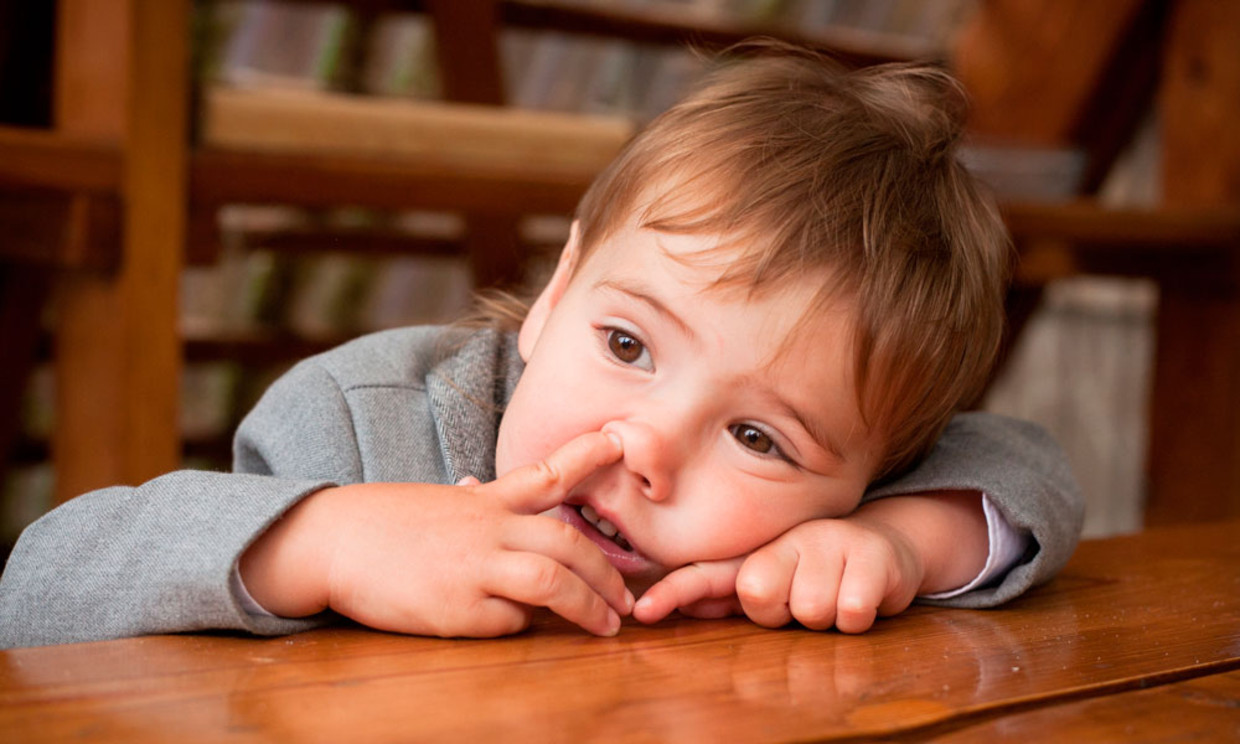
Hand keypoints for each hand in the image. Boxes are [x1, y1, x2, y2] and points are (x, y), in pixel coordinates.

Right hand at [240, 431, 633, 637]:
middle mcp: (486, 528)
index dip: (587, 457)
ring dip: (587, 607)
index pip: (547, 474)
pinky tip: (519, 626)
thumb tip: (479, 490)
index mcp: (485, 501)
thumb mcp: (438, 503)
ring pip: (551, 582)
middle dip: (606, 574)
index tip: (619, 441)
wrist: (329, 541)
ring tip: (606, 626)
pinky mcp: (454, 607)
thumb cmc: (384, 524)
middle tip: (628, 599)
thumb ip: (474, 504)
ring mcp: (472, 567)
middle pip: (567, 543)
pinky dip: (521, 625)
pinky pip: (507, 621)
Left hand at [633, 518, 922, 632]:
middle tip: (803, 594)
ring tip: (835, 590)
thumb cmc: (815, 571)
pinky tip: (862, 593)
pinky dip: (857, 616)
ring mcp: (829, 544)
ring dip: (825, 615)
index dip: (673, 591)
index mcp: (757, 552)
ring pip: (810, 611)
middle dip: (782, 612)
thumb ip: (729, 594)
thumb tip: (688, 606)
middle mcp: (788, 540)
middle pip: (761, 601)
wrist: (883, 549)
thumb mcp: (770, 580)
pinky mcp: (871, 560)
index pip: (708, 574)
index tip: (643, 611)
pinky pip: (850, 612)